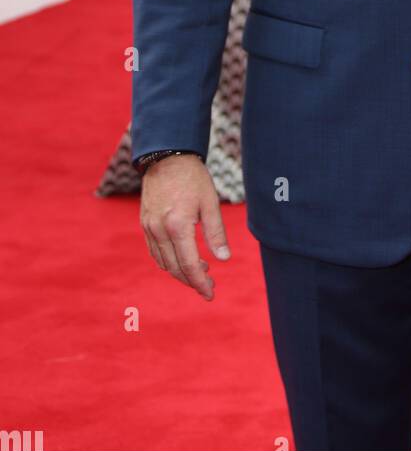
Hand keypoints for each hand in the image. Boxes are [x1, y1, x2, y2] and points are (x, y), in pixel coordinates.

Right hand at [140, 155, 230, 299]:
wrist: (167, 157)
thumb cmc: (193, 178)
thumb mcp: (210, 203)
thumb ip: (216, 233)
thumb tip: (224, 259)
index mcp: (178, 226)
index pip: (190, 265)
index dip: (201, 283)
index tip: (211, 293)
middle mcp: (160, 230)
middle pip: (175, 268)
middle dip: (192, 281)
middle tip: (208, 286)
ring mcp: (149, 227)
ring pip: (163, 262)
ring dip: (180, 272)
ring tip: (200, 272)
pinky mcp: (144, 223)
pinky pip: (154, 251)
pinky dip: (167, 261)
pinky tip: (181, 259)